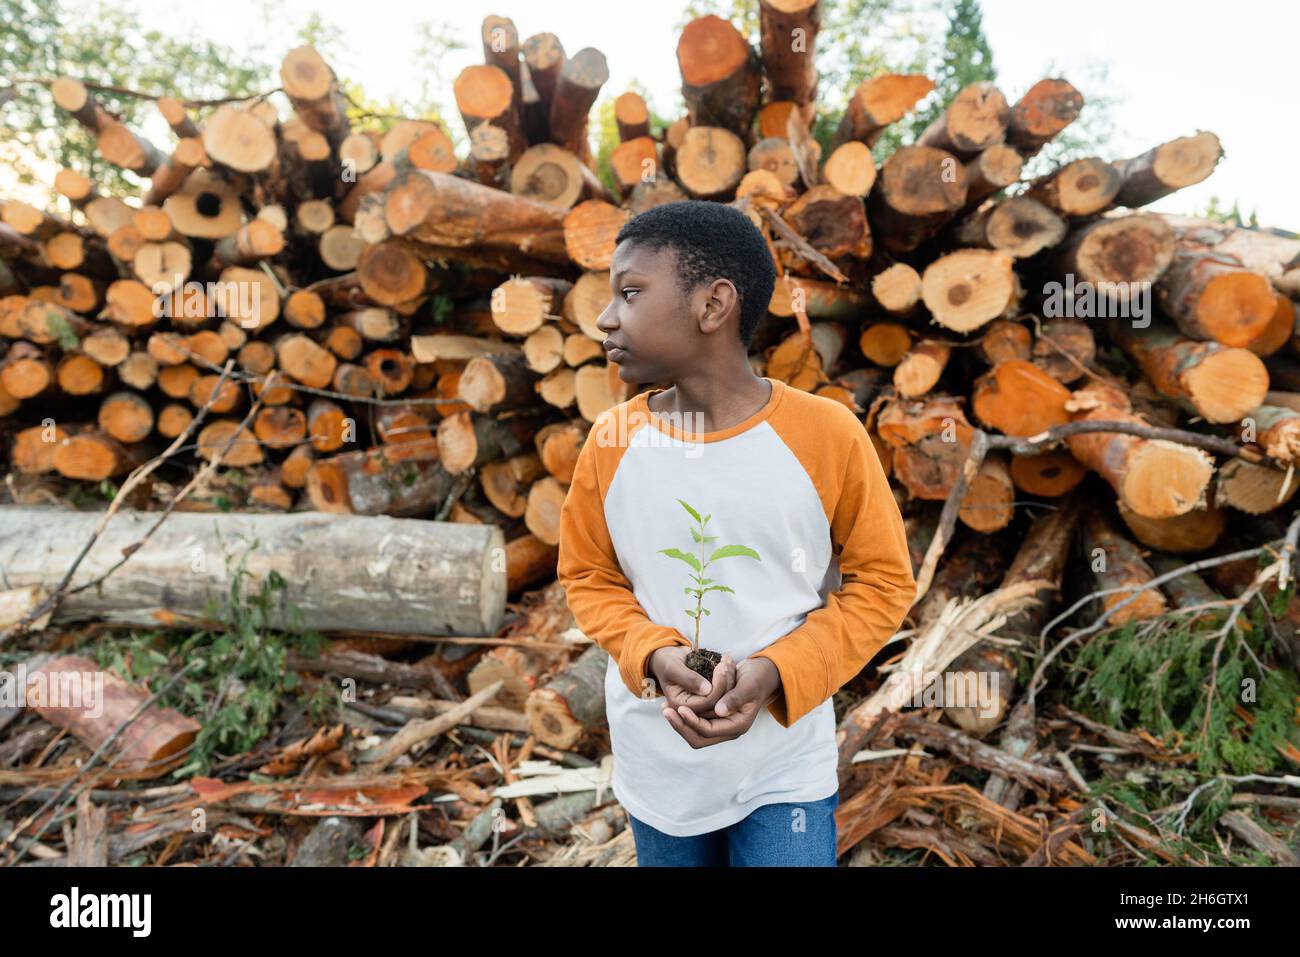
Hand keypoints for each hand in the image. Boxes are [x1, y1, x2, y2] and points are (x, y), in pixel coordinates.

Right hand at [648, 646, 736, 717]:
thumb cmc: (666, 662)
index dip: (717, 686)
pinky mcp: (709, 695)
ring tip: (728, 658)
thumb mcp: (673, 668)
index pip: (707, 702)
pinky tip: (728, 662)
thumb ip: (688, 678)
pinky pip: (724, 690)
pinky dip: (728, 676)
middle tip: (726, 661)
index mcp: (681, 706)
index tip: (721, 666)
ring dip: (729, 677)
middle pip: (718, 702)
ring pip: (724, 697)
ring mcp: (703, 702)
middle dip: (726, 681)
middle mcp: (693, 709)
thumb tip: (707, 689)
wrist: (668, 659)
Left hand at [661, 656, 781, 748]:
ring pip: (694, 731)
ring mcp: (721, 723)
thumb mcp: (748, 684)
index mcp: (738, 725)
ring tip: (664, 707)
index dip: (692, 721)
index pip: (709, 731)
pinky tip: (671, 704)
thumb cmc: (757, 676)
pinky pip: (696, 721)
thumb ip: (735, 698)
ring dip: (679, 721)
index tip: (679, 708)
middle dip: (681, 726)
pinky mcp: (715, 716)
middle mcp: (729, 728)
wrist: (762, 673)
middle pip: (698, 738)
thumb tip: (718, 711)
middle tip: (666, 711)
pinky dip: (683, 714)